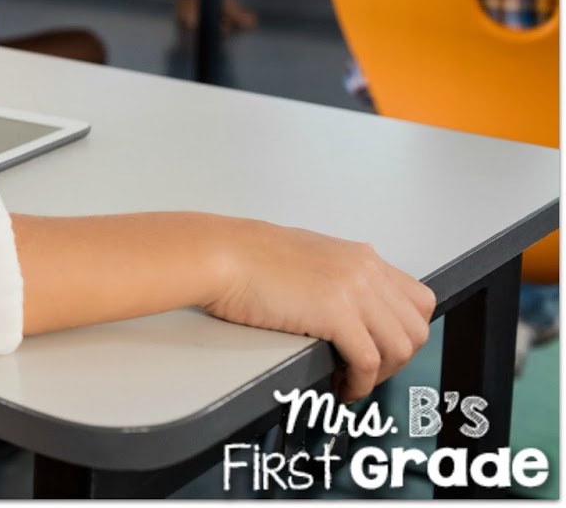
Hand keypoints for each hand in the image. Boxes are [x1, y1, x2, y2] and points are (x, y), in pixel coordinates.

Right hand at [204, 220, 434, 402]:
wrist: (222, 254)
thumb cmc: (247, 256)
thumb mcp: (309, 256)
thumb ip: (339, 277)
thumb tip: (348, 309)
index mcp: (362, 257)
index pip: (418, 301)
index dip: (405, 333)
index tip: (385, 349)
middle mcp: (366, 270)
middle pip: (416, 328)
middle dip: (398, 360)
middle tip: (369, 373)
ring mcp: (355, 291)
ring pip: (401, 348)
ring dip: (381, 376)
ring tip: (353, 382)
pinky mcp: (337, 314)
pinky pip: (369, 362)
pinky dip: (360, 384)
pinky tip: (342, 386)